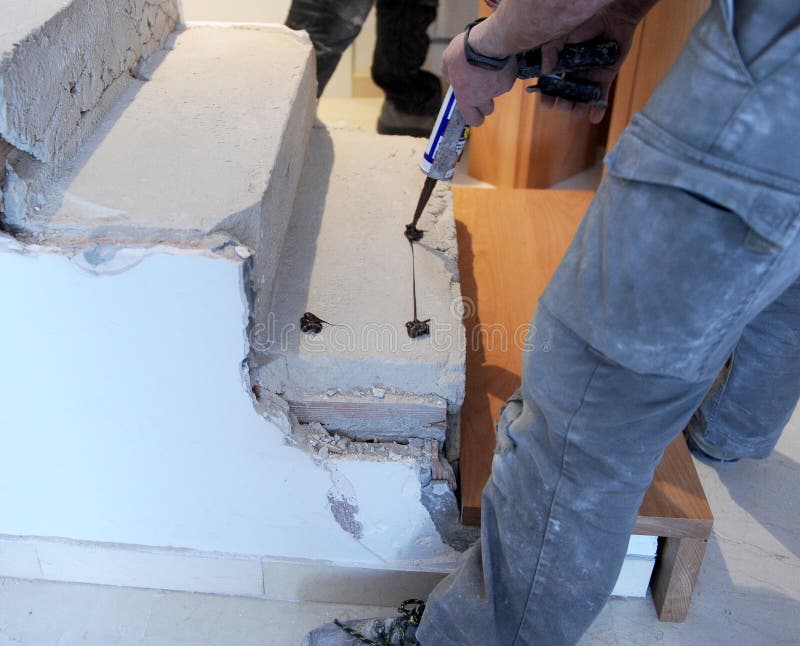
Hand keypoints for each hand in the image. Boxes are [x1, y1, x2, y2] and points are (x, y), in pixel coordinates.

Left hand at [441, 30, 516, 126]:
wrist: (489, 41)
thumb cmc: (465, 51)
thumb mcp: (447, 60)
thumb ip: (448, 73)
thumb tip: (450, 76)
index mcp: (466, 98)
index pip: (473, 119)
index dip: (475, 117)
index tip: (474, 112)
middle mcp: (483, 98)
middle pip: (488, 110)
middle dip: (485, 102)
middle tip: (481, 87)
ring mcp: (498, 90)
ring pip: (497, 92)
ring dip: (493, 84)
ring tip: (488, 66)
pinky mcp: (510, 80)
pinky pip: (506, 80)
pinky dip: (503, 73)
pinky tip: (498, 60)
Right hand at [538, 2, 645, 122]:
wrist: (614, 16)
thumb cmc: (586, 23)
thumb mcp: (564, 35)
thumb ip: (552, 49)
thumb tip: (546, 70)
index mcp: (562, 63)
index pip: (552, 82)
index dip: (547, 94)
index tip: (545, 104)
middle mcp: (575, 72)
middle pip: (567, 92)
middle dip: (564, 102)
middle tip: (563, 106)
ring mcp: (591, 75)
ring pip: (583, 96)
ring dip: (579, 107)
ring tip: (577, 114)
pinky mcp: (606, 75)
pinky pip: (602, 94)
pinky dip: (599, 107)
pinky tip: (594, 119)